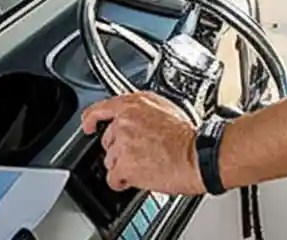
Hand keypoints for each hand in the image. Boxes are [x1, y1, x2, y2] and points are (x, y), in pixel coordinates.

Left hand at [81, 92, 203, 195]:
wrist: (199, 156)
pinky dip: (122, 182)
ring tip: (145, 166)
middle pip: (108, 140)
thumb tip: (134, 121)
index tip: (88, 126)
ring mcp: (122, 143)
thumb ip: (142, 113)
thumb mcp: (165, 110)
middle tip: (140, 154)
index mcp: (134, 104)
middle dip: (120, 150)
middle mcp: (125, 121)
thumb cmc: (189, 137)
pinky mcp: (124, 164)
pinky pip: (113, 178)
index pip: (101, 108)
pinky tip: (138, 178)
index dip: (90, 119)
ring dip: (124, 166)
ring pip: (110, 160)